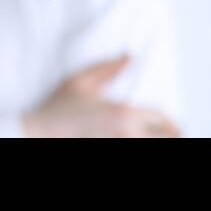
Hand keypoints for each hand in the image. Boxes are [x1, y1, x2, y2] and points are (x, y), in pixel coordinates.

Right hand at [22, 55, 180, 137]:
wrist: (38, 132)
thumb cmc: (57, 108)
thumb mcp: (80, 82)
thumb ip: (107, 69)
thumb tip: (128, 58)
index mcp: (123, 113)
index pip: (164, 120)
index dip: (172, 124)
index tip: (173, 126)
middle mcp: (126, 133)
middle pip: (166, 138)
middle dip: (169, 135)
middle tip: (167, 134)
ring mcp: (118, 146)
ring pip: (152, 146)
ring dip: (154, 141)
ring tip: (150, 137)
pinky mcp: (109, 151)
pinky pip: (136, 151)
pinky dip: (139, 144)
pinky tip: (131, 139)